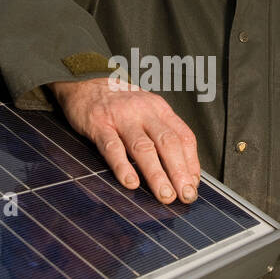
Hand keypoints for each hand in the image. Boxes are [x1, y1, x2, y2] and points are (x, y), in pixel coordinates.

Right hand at [48, 77, 200, 204]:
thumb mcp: (147, 110)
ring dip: (156, 175)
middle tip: (185, 196)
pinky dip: (123, 167)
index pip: (184, 137)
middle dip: (180, 173)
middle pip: (168, 143)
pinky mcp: (98, 124)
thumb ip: (162, 133)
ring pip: (143, 148)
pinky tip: (131, 183)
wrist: (85, 82)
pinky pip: (112, 148)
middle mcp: (144, 112)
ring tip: (164, 195)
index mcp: (160, 109)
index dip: (192, 163)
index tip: (194, 185)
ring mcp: (121, 118)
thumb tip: (180, 170)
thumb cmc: (120, 103)